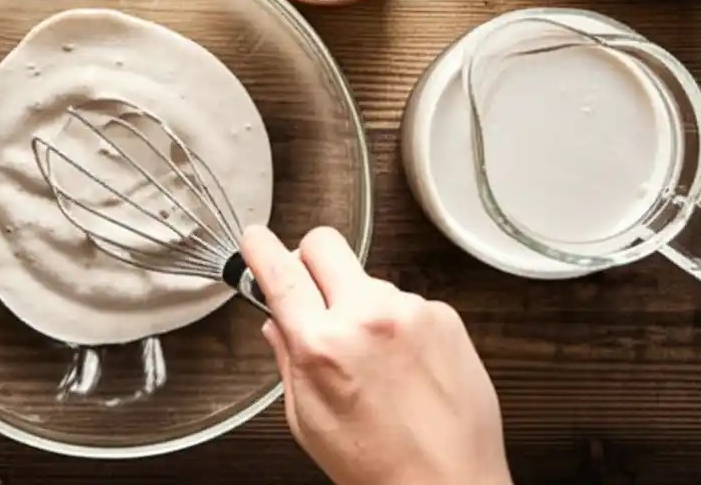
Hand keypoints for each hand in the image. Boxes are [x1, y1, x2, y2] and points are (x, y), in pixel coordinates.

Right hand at [240, 226, 510, 484]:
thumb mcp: (307, 420)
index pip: (280, 271)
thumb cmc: (379, 466)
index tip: (256, 240)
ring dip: (359, 301)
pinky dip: (396, 322)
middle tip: (310, 288)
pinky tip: (402, 362)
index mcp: (323, 345)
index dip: (260, 249)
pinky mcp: (444, 316)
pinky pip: (405, 300)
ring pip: (367, 277)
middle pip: (324, 243)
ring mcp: (411, 312)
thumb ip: (288, 361)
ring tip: (371, 355)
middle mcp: (368, 317)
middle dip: (308, 258)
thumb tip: (277, 324)